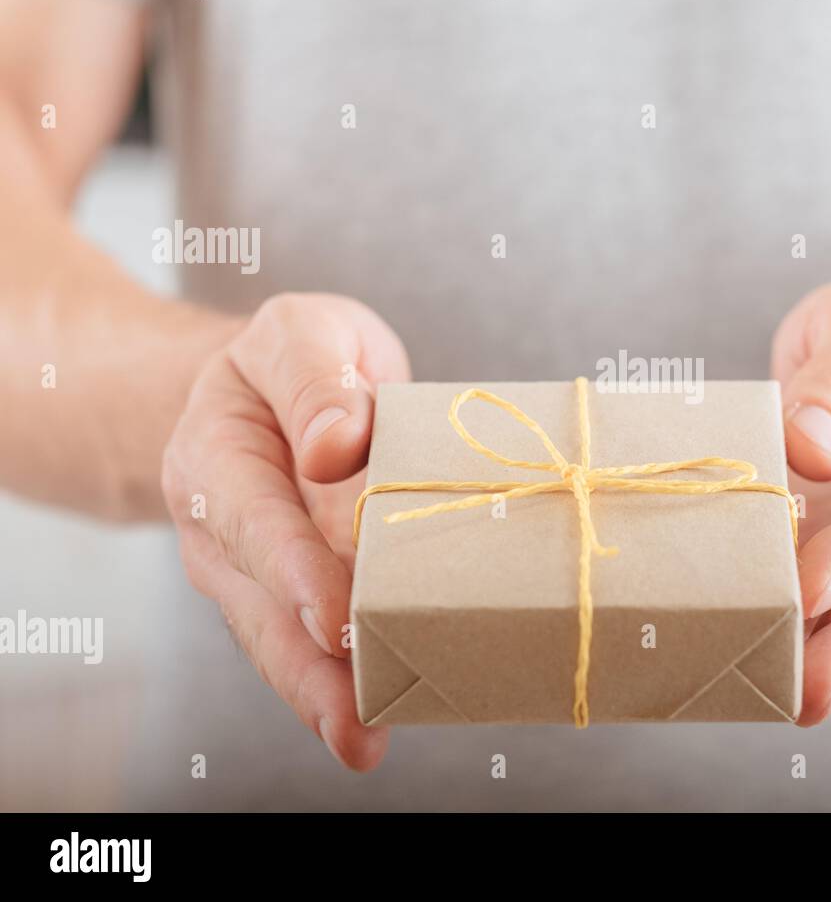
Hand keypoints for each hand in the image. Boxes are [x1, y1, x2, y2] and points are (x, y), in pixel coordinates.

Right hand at [161, 293, 409, 769]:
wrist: (273, 388)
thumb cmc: (298, 359)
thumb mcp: (306, 333)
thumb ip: (318, 381)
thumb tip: (336, 447)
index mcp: (217, 452)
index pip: (254, 517)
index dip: (295, 570)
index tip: (334, 619)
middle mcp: (221, 527)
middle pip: (261, 603)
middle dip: (308, 665)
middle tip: (354, 719)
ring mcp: (249, 573)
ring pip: (278, 640)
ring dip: (322, 693)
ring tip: (363, 738)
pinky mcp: (288, 597)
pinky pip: (305, 644)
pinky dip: (336, 683)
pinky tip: (374, 719)